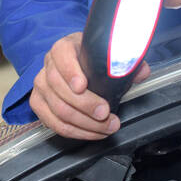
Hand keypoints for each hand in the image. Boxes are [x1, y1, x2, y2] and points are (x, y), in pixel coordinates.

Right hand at [29, 32, 149, 139]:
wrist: (73, 66)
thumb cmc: (91, 60)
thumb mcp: (106, 54)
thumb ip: (124, 61)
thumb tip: (141, 72)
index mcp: (64, 48)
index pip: (62, 55)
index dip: (70, 71)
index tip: (82, 86)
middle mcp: (48, 65)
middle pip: (59, 87)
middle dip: (85, 105)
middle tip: (106, 114)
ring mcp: (41, 85)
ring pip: (58, 109)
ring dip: (84, 123)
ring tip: (107, 127)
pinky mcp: (38, 104)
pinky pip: (53, 123)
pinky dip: (75, 132)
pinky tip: (93, 133)